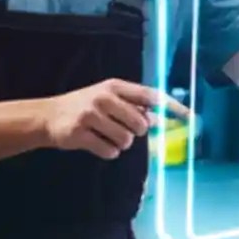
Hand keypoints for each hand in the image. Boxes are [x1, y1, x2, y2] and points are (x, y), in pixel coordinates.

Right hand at [41, 79, 190, 159]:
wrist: (48, 116)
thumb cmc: (84, 107)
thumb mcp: (108, 99)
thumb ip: (132, 106)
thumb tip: (158, 120)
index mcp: (114, 86)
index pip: (150, 95)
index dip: (171, 106)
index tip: (190, 116)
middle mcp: (104, 97)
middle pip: (140, 124)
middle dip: (134, 132)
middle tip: (119, 128)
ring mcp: (91, 115)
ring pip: (126, 140)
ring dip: (120, 143)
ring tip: (105, 136)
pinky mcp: (80, 134)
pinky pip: (109, 151)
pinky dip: (108, 152)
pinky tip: (96, 143)